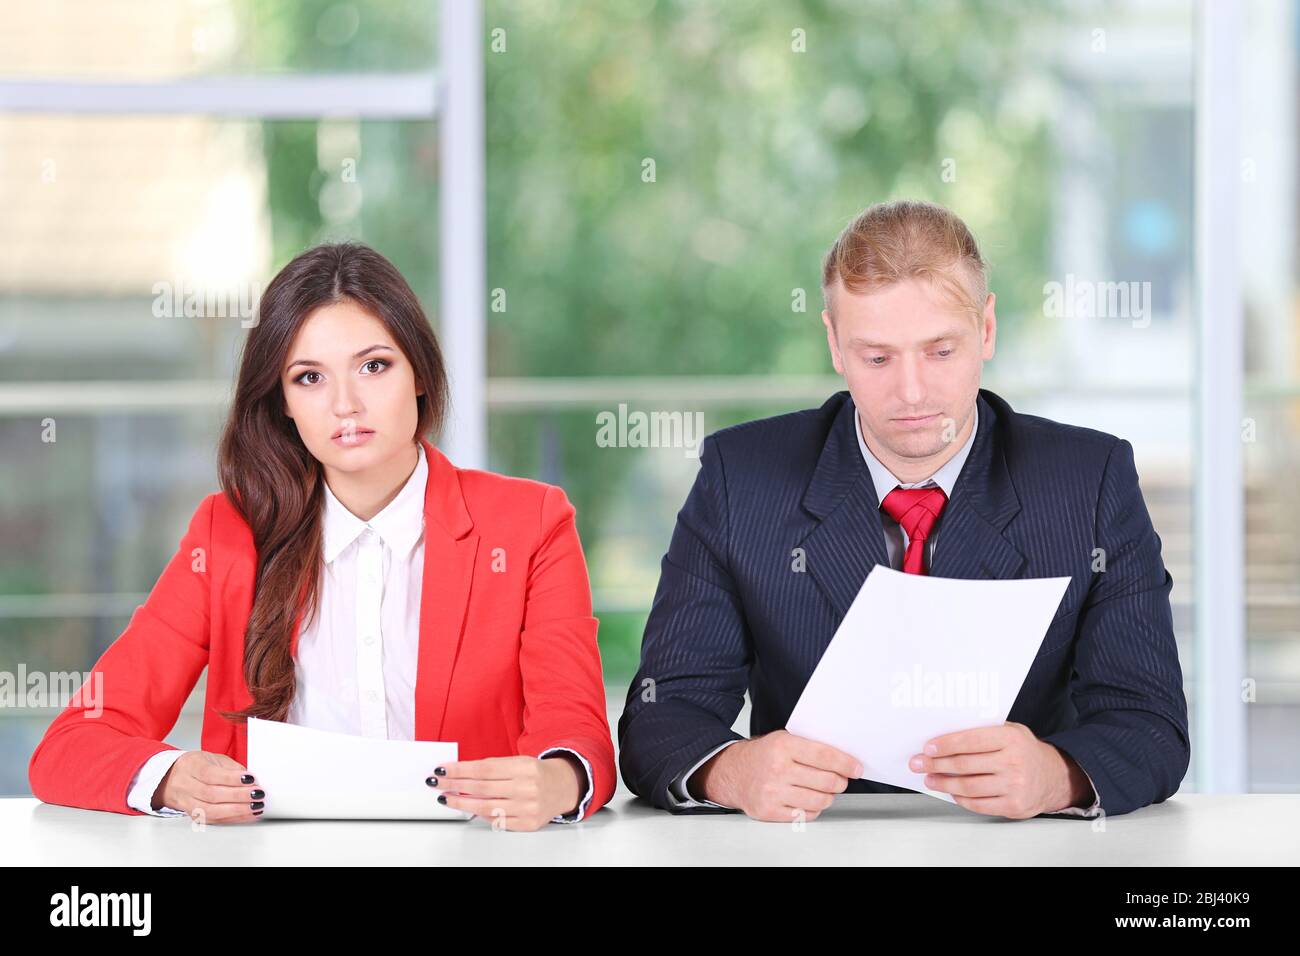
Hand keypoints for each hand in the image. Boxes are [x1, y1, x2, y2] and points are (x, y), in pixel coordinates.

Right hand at [154, 750, 264, 823]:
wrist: (171, 778)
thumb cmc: (197, 766)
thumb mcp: (213, 759)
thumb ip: (232, 768)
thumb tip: (252, 780)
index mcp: (191, 765)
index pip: (210, 774)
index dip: (231, 778)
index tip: (251, 779)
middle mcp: (185, 785)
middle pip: (211, 794)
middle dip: (237, 796)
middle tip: (257, 794)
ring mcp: (186, 802)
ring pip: (210, 810)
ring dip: (236, 810)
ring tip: (255, 806)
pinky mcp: (192, 815)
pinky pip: (212, 820)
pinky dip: (231, 818)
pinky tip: (246, 815)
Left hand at [428, 755, 583, 830]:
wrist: (564, 786)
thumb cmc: (536, 773)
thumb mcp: (518, 761)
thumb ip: (493, 767)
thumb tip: (460, 773)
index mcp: (524, 767)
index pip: (484, 768)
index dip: (460, 769)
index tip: (443, 769)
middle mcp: (527, 788)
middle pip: (482, 788)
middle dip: (455, 785)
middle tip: (437, 783)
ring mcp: (528, 807)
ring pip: (486, 807)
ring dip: (461, 802)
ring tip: (447, 797)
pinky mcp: (528, 823)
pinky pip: (497, 821)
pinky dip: (480, 815)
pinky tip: (469, 809)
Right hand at [694, 729, 862, 822]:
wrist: (731, 772)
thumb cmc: (762, 755)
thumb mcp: (783, 739)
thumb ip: (810, 746)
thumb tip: (844, 758)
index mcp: (782, 746)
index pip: (825, 756)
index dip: (846, 763)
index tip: (856, 768)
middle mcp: (777, 769)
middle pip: (827, 781)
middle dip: (840, 781)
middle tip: (841, 779)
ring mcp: (773, 792)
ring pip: (820, 800)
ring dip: (828, 796)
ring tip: (824, 789)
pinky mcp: (769, 811)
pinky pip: (806, 815)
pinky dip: (813, 808)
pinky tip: (807, 799)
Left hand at [908, 721, 1090, 818]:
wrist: (1054, 777)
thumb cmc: (1024, 750)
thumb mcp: (1010, 731)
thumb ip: (983, 730)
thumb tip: (944, 734)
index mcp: (1011, 739)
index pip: (970, 740)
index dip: (945, 744)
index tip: (927, 747)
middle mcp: (1014, 762)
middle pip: (964, 764)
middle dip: (935, 764)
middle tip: (918, 763)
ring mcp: (1015, 786)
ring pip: (968, 786)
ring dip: (943, 783)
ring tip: (930, 779)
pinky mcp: (1014, 806)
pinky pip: (979, 804)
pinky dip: (961, 799)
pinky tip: (951, 793)